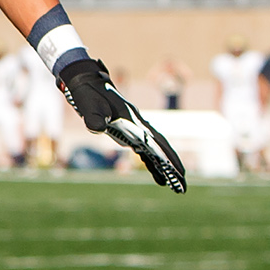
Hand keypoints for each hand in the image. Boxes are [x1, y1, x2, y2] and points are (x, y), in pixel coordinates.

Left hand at [57, 57, 186, 192]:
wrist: (87, 83)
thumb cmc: (89, 95)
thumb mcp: (89, 105)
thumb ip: (94, 117)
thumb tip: (97, 129)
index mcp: (134, 121)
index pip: (156, 142)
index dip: (167, 157)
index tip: (178, 171)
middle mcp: (139, 126)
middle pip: (160, 149)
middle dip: (172, 167)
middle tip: (182, 186)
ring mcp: (135, 130)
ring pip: (155, 152)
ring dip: (165, 167)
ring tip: (174, 186)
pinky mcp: (128, 134)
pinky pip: (144, 152)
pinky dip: (152, 164)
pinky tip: (158, 176)